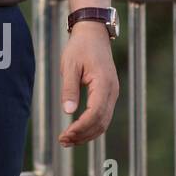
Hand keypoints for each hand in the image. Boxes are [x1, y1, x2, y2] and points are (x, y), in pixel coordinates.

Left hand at [58, 21, 118, 146]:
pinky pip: (102, 116)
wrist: (93, 34)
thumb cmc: (80, 47)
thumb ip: (69, 88)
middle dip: (83, 135)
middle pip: (101, 122)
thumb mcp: (70, 65)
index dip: (80, 127)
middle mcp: (112, 92)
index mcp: (104, 84)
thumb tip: (68, 112)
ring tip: (68, 140)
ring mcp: (112, 94)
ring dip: (87, 134)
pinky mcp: (108, 94)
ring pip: (103, 122)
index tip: (65, 134)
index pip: (95, 114)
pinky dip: (91, 126)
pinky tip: (77, 131)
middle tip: (63, 141)